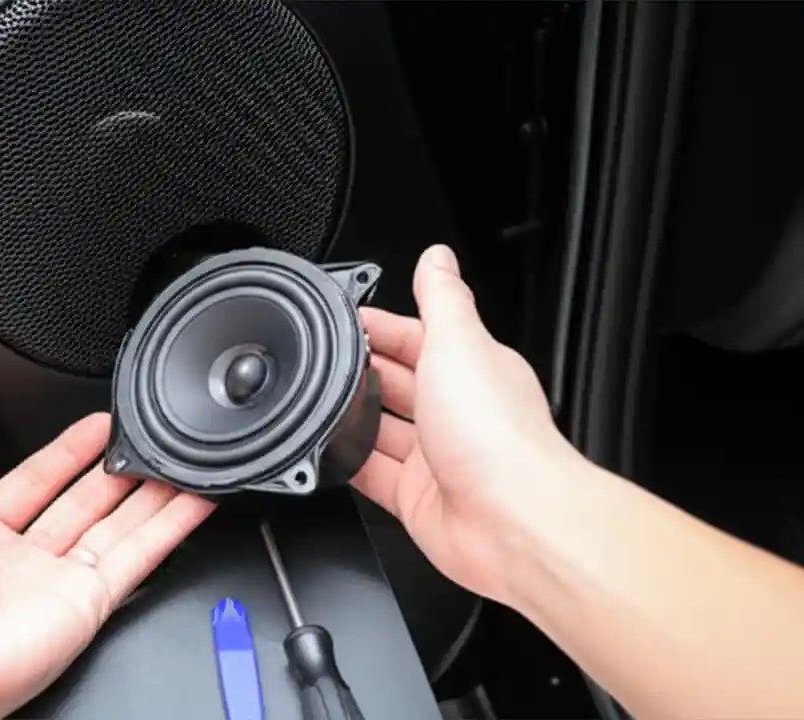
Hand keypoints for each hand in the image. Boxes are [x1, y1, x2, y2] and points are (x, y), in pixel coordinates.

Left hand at [0, 413, 215, 719]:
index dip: (66, 454)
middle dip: (116, 472)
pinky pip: (140, 556)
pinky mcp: (91, 602)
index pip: (34, 483)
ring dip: (153, 494)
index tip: (96, 428)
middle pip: (84, 504)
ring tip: (181, 462)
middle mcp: (24, 562)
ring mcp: (60, 583)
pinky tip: (193, 498)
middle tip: (147, 441)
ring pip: (120, 527)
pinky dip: (171, 526)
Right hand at [351, 245, 586, 601]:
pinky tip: (328, 450)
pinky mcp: (417, 499)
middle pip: (396, 383)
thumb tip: (437, 257)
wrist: (513, 522)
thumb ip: (442, 298)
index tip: (341, 319)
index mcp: (472, 369)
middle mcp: (457, 412)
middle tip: (322, 361)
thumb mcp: (460, 343)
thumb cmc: (499, 437)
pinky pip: (371, 474)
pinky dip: (348, 461)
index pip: (418, 337)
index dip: (380, 327)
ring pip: (381, 429)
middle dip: (360, 372)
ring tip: (319, 404)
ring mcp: (437, 457)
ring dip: (352, 417)